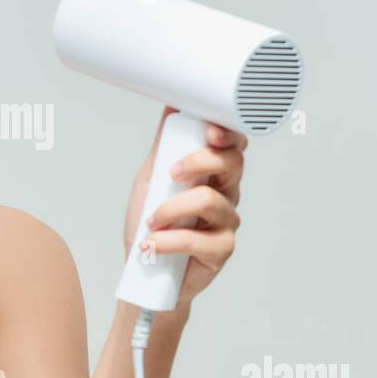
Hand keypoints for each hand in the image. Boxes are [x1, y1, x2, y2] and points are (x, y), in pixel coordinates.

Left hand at [123, 105, 246, 307]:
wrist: (144, 271)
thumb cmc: (150, 224)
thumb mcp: (150, 179)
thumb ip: (163, 147)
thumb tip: (171, 106)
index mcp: (212, 172)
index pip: (232, 145)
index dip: (227, 134)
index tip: (210, 131)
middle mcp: (225, 193)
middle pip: (231, 164)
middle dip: (201, 161)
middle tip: (172, 173)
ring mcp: (226, 222)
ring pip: (211, 200)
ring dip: (173, 208)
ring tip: (152, 220)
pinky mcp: (222, 250)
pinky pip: (200, 239)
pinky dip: (169, 240)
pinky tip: (152, 244)